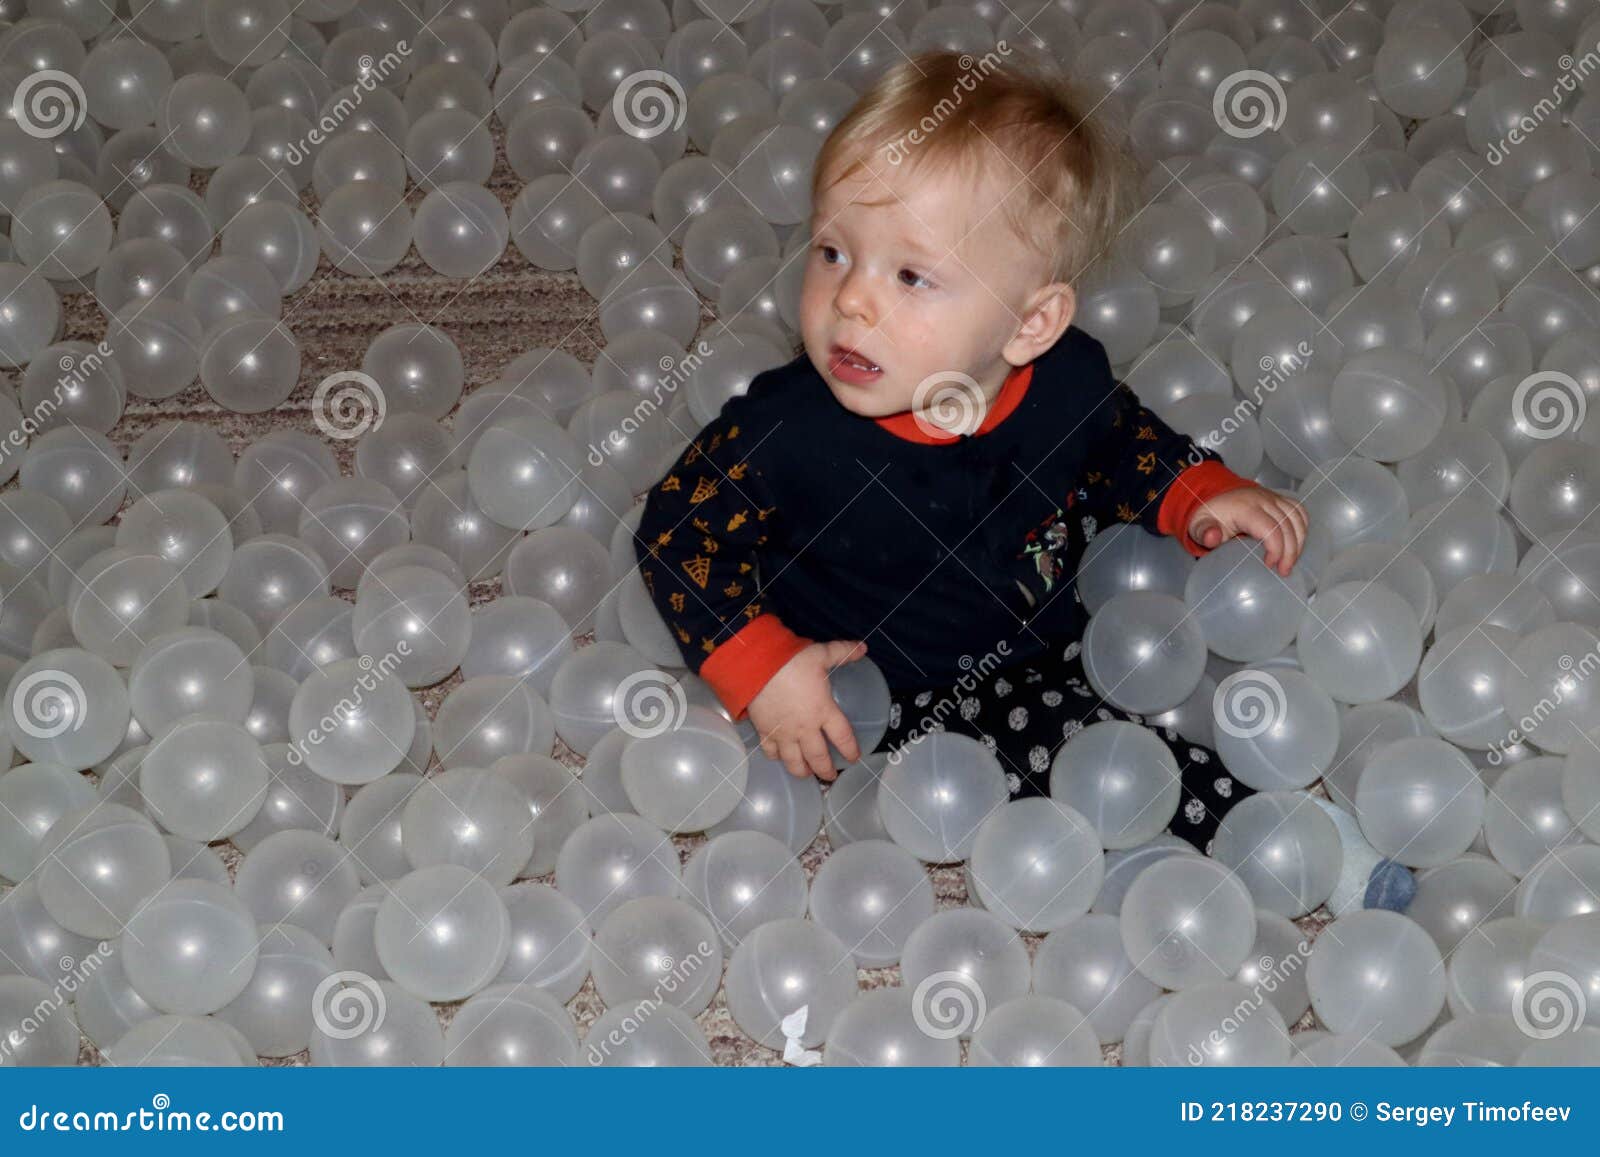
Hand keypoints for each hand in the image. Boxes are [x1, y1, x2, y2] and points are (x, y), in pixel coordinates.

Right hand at [747, 640, 867, 780]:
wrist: (757, 666)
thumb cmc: (792, 661)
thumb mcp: (821, 654)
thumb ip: (843, 652)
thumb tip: (863, 648)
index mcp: (823, 711)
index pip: (843, 738)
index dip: (851, 750)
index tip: (854, 758)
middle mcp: (805, 728)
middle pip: (818, 758)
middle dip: (826, 771)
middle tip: (830, 777)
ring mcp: (784, 733)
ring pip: (794, 762)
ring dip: (802, 771)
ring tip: (806, 775)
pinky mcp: (765, 732)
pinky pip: (771, 752)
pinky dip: (776, 757)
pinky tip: (779, 758)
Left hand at [1187, 486, 1308, 575]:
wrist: (1213, 496)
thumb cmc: (1209, 515)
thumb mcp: (1199, 526)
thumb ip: (1205, 533)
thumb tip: (1213, 537)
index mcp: (1245, 508)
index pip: (1270, 528)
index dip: (1276, 549)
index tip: (1269, 565)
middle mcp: (1263, 499)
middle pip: (1287, 525)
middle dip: (1290, 551)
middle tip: (1284, 571)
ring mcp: (1273, 497)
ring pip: (1297, 518)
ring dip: (1298, 542)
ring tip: (1290, 561)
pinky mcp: (1279, 499)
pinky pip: (1298, 511)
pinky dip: (1301, 528)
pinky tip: (1296, 544)